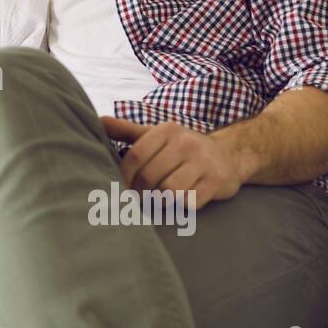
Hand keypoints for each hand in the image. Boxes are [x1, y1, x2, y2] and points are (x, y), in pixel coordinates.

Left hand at [100, 116, 243, 210]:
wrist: (229, 154)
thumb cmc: (183, 148)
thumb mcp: (156, 134)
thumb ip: (127, 130)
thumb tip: (98, 120)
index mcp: (167, 130)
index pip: (135, 156)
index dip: (124, 176)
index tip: (121, 186)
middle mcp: (186, 143)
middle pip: (150, 176)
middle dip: (140, 192)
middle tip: (138, 199)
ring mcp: (203, 162)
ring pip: (168, 191)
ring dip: (158, 201)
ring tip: (155, 201)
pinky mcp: (216, 182)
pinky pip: (189, 202)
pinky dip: (178, 207)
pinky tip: (176, 204)